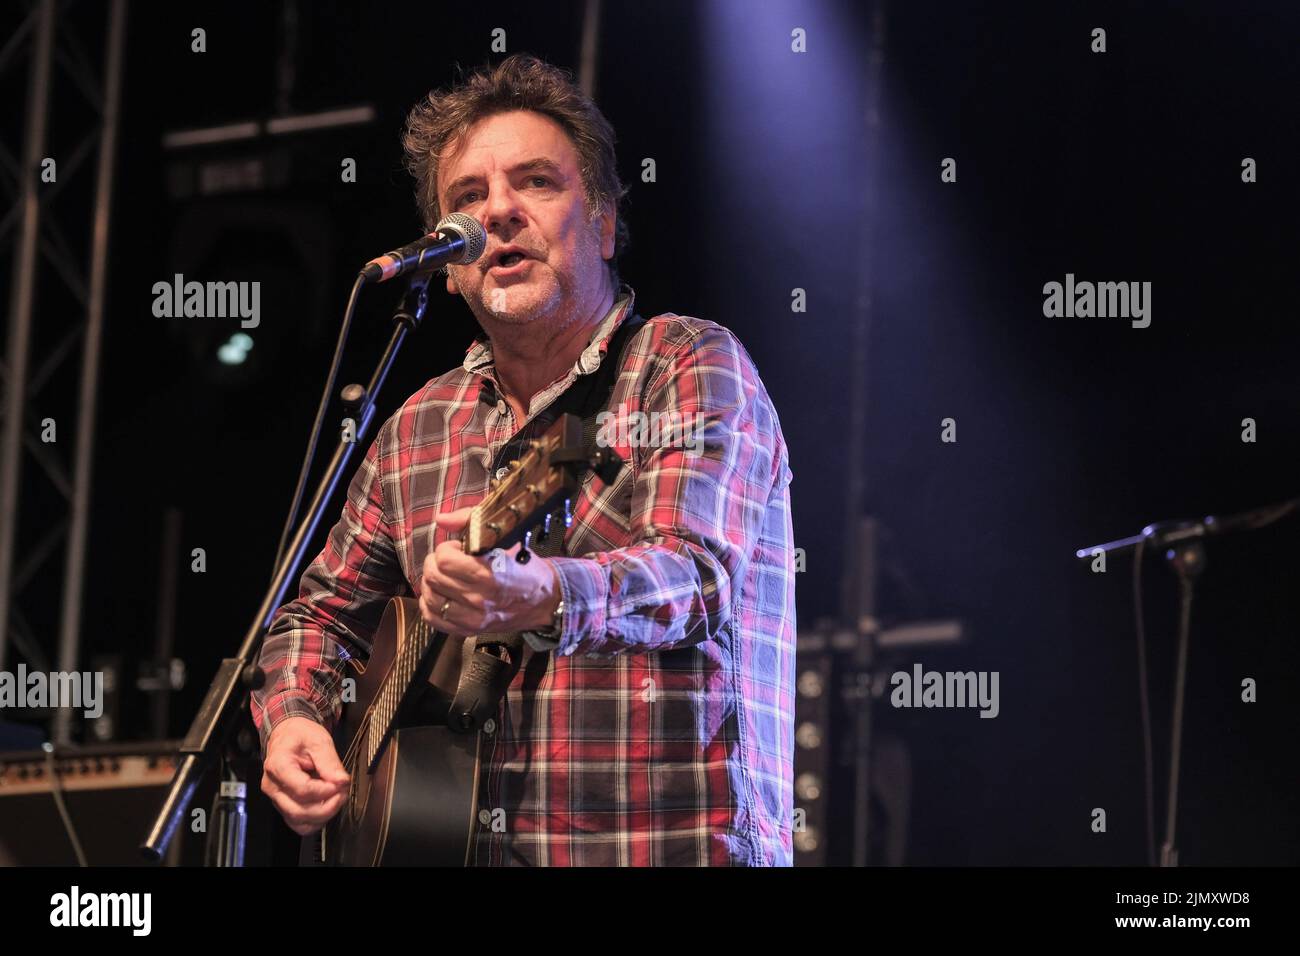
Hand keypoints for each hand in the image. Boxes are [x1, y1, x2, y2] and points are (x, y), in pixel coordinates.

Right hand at [261, 716, 349, 835]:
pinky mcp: (283, 806)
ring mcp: (276, 799)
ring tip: (337, 798)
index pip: (302, 789)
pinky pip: (298, 824)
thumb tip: (341, 781)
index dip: (325, 791)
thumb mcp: (318, 740)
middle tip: (343, 792)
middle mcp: (272, 786)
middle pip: (299, 811)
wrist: (287, 736)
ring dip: (323, 816)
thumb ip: (330, 762)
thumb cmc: (300, 736)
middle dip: (327, 807)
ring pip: (299, 822)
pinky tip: (327, 806)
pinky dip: (315, 821)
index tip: (340, 784)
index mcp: (278, 765)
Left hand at [419, 507, 559, 634]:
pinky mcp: (468, 630)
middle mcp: (479, 599)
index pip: (444, 560)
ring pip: (429, 597)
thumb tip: (441, 519)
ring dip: (431, 583)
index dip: (446, 549)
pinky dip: (429, 605)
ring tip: (444, 577)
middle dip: (435, 563)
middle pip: (433, 577)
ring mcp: (472, 618)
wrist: (542, 600)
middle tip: (448, 561)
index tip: (457, 549)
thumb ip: (471, 521)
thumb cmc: (523, 567)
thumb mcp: (505, 538)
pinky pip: (432, 618)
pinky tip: (440, 595)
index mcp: (489, 574)